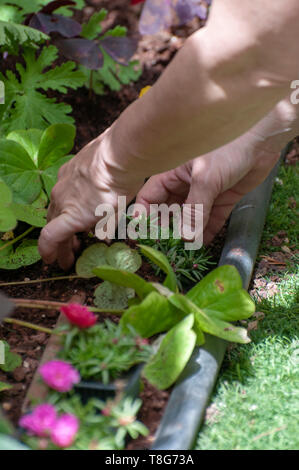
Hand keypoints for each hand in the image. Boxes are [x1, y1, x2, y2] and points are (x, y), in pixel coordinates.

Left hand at [38, 129, 142, 269]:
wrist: (119, 157)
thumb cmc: (122, 162)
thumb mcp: (113, 179)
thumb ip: (111, 195)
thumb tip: (119, 211)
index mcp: (71, 176)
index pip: (62, 201)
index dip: (66, 216)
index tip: (72, 229)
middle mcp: (62, 189)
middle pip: (56, 216)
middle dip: (62, 235)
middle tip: (69, 250)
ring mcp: (63, 202)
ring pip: (53, 227)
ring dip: (59, 245)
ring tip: (65, 260)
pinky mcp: (69, 215)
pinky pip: (51, 237)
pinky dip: (49, 249)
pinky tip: (52, 261)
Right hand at [136, 133, 280, 244]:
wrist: (262, 138)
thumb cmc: (227, 148)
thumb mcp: (205, 179)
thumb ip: (194, 210)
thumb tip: (184, 238)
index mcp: (171, 174)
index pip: (149, 198)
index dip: (145, 215)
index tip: (146, 234)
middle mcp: (184, 185)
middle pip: (168, 211)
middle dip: (167, 229)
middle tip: (169, 246)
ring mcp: (203, 193)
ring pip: (189, 219)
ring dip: (188, 234)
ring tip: (185, 251)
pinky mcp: (222, 200)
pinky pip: (210, 220)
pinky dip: (207, 232)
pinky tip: (203, 244)